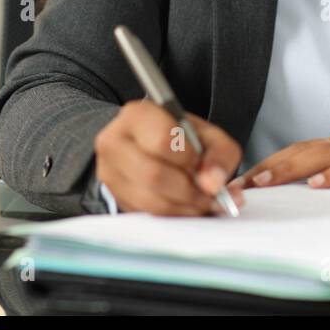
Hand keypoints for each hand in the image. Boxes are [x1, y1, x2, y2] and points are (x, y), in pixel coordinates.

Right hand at [93, 100, 245, 215]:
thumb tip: (212, 184)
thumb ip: (220, 155)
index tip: (199, 162)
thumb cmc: (180, 138)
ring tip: (199, 200)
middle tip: (207, 192)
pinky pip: (145, 214)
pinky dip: (172, 215)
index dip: (188, 158)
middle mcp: (114, 141)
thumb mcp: (209, 135)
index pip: (162, 141)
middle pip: (153, 175)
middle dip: (188, 190)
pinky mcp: (114, 196)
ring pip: (149, 200)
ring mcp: (109, 171)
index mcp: (137, 115)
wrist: (153, 145)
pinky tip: (184, 205)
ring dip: (182, 206)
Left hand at [228, 131, 329, 194]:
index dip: (269, 164)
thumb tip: (297, 196)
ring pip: (324, 155)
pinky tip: (318, 184)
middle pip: (303, 150)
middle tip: (243, 182)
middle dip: (270, 165)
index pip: (298, 152)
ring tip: (267, 181)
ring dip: (292, 168)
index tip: (242, 181)